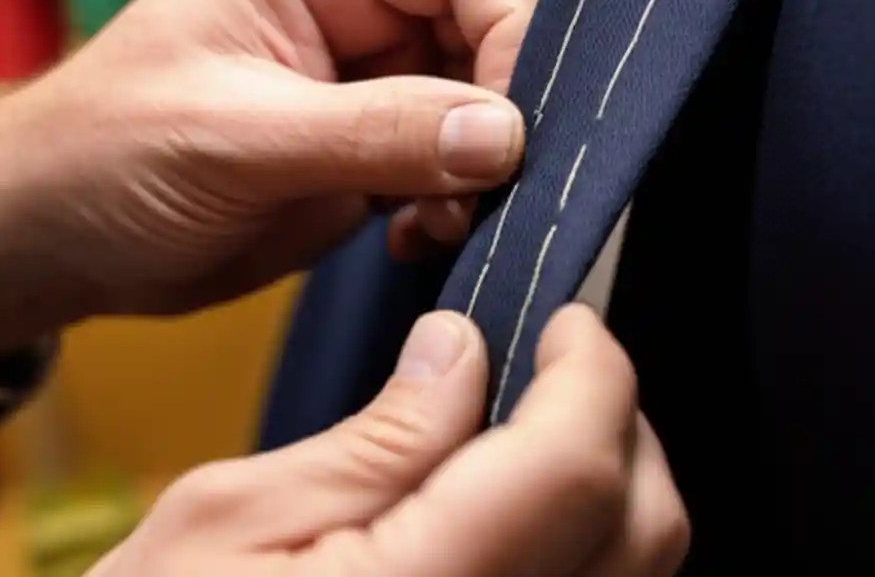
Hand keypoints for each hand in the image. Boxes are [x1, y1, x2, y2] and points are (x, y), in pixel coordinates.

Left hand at [0, 0, 538, 356]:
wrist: (49, 241)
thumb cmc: (97, 157)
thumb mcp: (235, 138)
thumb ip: (376, 132)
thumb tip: (503, 133)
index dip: (512, 26)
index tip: (517, 121)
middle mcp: (351, 4)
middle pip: (489, 25)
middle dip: (502, 108)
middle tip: (487, 186)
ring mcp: (364, 80)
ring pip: (482, 101)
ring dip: (482, 169)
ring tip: (438, 222)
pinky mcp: (367, 149)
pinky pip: (453, 163)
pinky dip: (456, 205)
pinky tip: (414, 237)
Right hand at [89, 305, 689, 576]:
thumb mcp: (231, 516)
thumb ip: (376, 439)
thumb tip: (465, 350)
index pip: (575, 468)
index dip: (593, 371)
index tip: (565, 322)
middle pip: (643, 525)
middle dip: (615, 418)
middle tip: (547, 363)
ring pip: (638, 571)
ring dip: (608, 481)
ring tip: (527, 430)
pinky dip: (585, 542)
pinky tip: (514, 510)